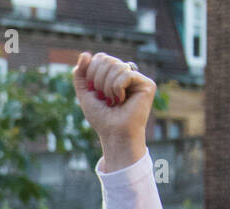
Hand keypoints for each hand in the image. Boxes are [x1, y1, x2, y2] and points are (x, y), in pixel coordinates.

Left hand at [72, 51, 154, 170]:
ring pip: (117, 66)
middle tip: (104, 98)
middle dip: (99, 80)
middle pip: (107, 59)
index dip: (91, 73)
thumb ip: (81, 74)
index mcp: (114, 74)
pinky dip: (118, 89)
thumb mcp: (85, 94)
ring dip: (108, 87)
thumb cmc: (101, 118)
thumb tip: (85, 54)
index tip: (94, 92)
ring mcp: (138, 79)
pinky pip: (126, 74)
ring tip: (113, 101)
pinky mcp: (147, 84)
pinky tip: (122, 101)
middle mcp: (127, 74)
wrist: (113, 134)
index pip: (100, 58)